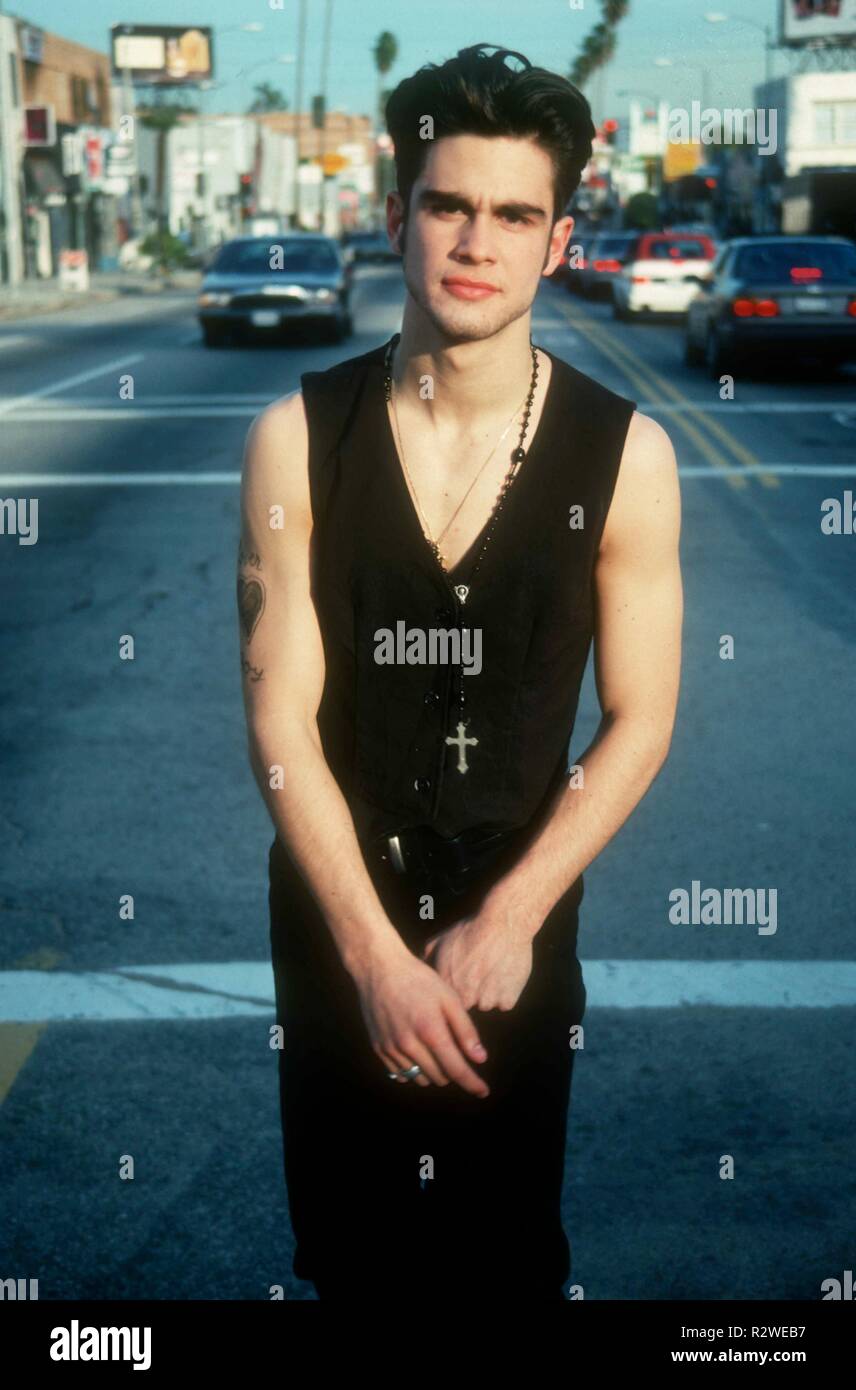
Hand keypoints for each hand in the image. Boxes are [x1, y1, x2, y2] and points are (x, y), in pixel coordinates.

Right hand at [353, 944, 490, 1096]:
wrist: (379, 968)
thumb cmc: (419, 979)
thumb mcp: (448, 998)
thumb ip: (465, 1030)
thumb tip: (480, 1058)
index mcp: (431, 1031)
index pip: (456, 1070)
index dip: (472, 1083)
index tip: (483, 1091)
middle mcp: (409, 1045)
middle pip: (439, 1077)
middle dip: (452, 1072)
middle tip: (456, 1054)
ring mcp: (391, 1048)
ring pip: (419, 1078)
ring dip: (432, 1072)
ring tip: (435, 1051)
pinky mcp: (378, 1048)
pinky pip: (400, 1073)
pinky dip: (413, 1069)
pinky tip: (417, 1053)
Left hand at [421, 896, 533, 1011]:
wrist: (503, 922)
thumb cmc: (472, 929)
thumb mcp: (442, 939)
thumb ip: (428, 957)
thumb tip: (420, 965)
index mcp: (446, 985)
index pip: (447, 999)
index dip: (456, 985)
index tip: (464, 972)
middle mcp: (465, 996)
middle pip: (468, 1003)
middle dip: (472, 991)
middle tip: (480, 970)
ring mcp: (486, 1000)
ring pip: (487, 1003)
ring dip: (490, 993)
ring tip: (494, 968)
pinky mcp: (506, 1000)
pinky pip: (505, 1003)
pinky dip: (507, 992)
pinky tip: (506, 972)